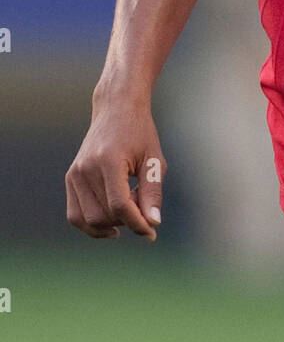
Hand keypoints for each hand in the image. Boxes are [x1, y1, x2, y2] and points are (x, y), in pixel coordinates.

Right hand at [65, 102, 164, 239]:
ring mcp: (74, 174)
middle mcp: (85, 168)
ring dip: (111, 224)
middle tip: (143, 209)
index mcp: (108, 160)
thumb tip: (153, 223)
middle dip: (126, 222)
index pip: (119, 205)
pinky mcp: (70, 178)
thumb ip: (152, 192)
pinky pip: (75, 215)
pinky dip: (93, 225)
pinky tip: (113, 225)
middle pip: (103, 215)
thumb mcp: (154, 160)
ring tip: (130, 209)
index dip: (137, 223)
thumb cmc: (140, 133)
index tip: (152, 231)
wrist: (116, 109)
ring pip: (88, 220)